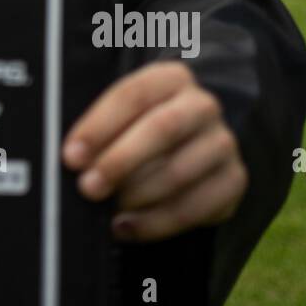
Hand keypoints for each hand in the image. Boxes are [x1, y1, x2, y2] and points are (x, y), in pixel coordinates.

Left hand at [61, 62, 247, 241]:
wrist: (188, 151)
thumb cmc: (138, 130)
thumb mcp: (121, 117)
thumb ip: (98, 130)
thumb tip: (71, 158)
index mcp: (171, 78)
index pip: (133, 94)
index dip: (99, 126)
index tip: (71, 156)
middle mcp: (202, 105)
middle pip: (162, 129)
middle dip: (120, 161)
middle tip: (88, 188)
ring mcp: (222, 143)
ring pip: (179, 171)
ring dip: (137, 195)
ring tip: (108, 209)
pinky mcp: (234, 181)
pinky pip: (195, 208)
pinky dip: (156, 223)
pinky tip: (127, 227)